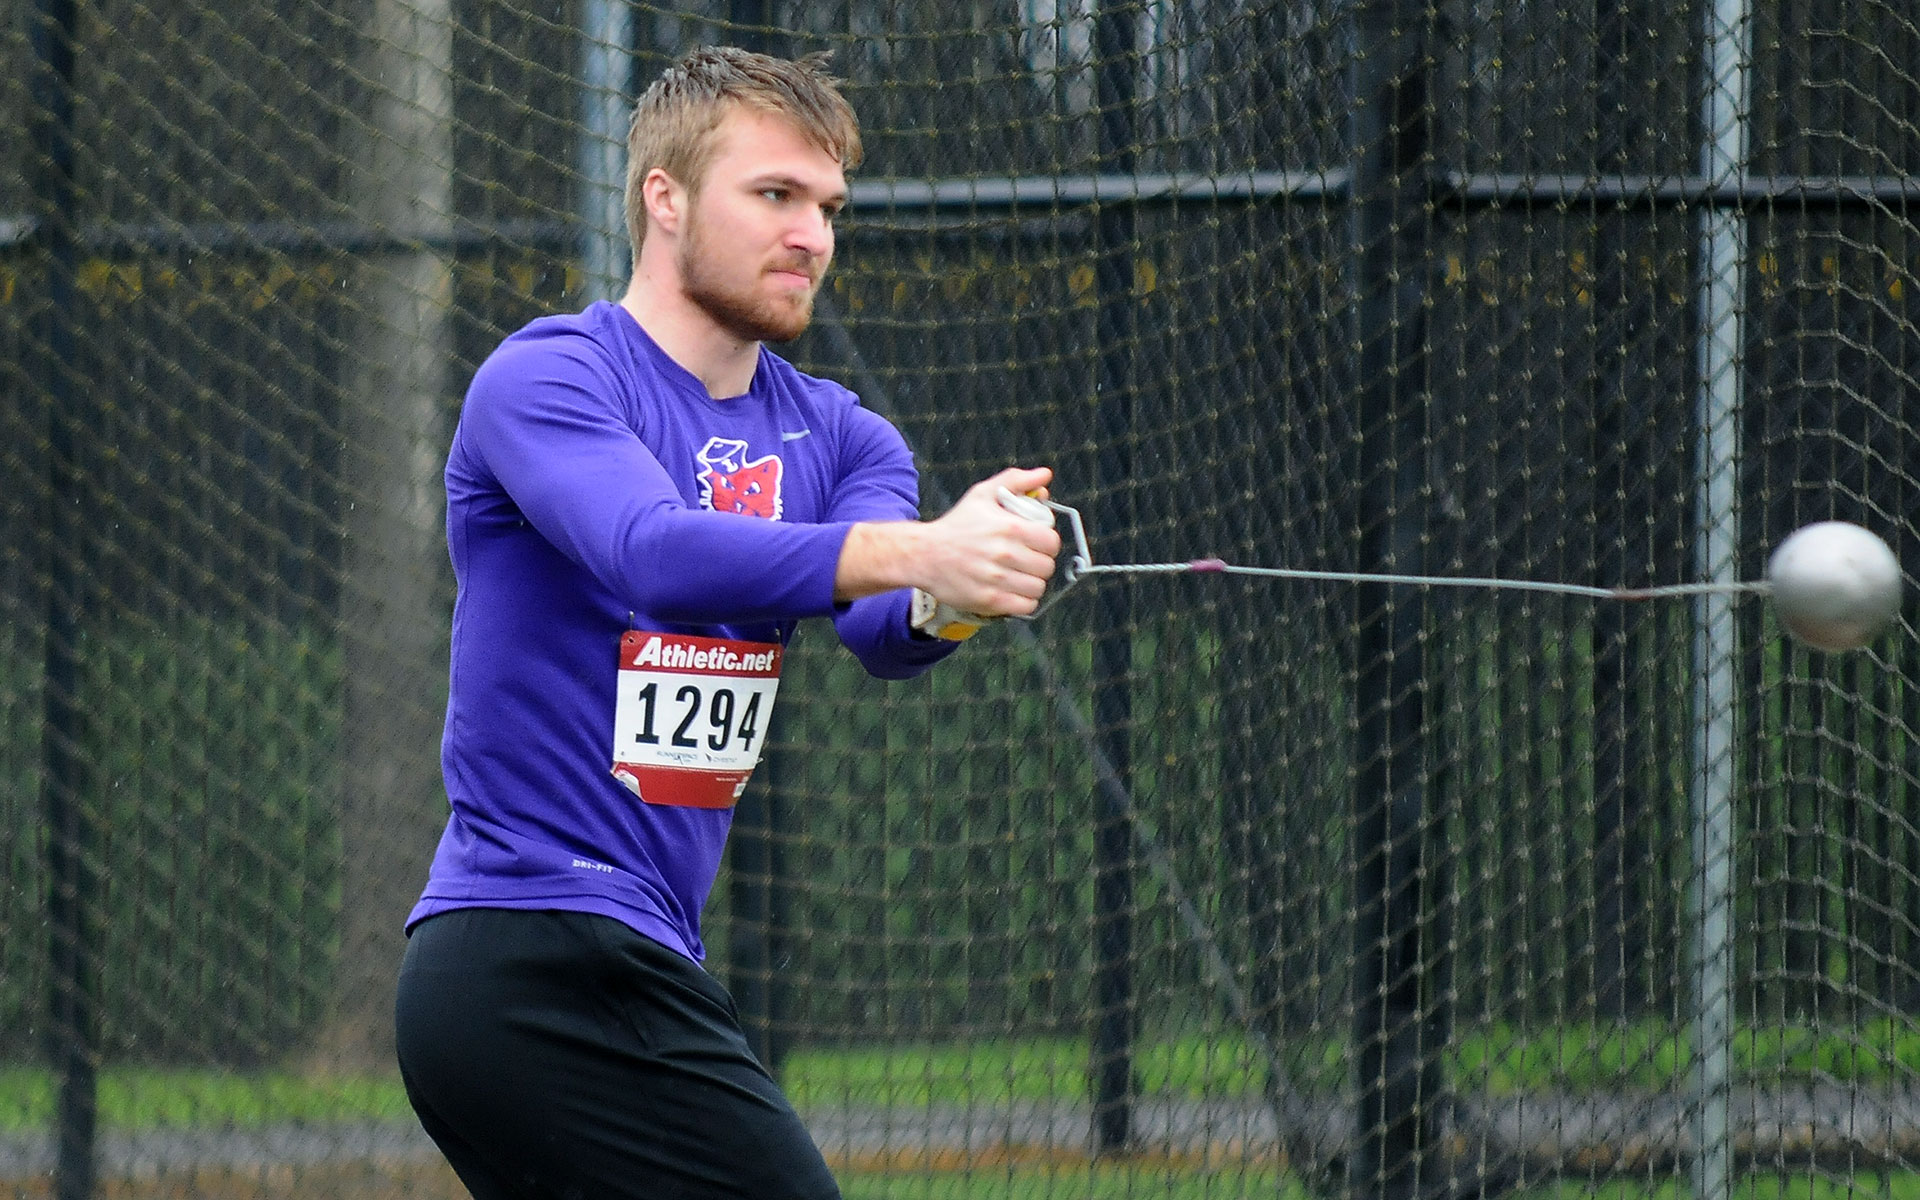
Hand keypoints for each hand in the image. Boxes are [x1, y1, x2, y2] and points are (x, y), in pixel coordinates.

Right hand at [917, 467, 1060, 617]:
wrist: (924, 554)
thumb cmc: (956, 525)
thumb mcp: (984, 494)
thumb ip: (1017, 480)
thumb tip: (1045, 475)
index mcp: (1010, 528)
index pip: (1051, 542)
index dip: (1048, 544)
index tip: (1038, 545)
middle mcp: (1005, 554)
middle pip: (1047, 567)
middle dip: (1040, 564)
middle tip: (1028, 561)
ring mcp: (997, 579)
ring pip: (1038, 588)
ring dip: (1032, 584)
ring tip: (1020, 577)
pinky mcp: (989, 600)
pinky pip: (1025, 607)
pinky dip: (1024, 602)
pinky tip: (1013, 591)